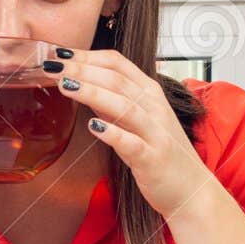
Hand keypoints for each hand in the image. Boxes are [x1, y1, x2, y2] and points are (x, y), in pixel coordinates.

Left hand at [46, 48, 219, 217]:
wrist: (191, 190)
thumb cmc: (162, 154)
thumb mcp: (139, 121)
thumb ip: (114, 103)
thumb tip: (84, 86)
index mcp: (150, 94)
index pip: (118, 63)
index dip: (87, 55)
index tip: (60, 52)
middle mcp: (154, 108)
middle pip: (116, 79)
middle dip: (82, 69)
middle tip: (52, 64)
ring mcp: (155, 132)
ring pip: (123, 105)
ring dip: (92, 93)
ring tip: (65, 85)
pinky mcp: (152, 158)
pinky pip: (131, 143)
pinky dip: (112, 133)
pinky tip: (92, 127)